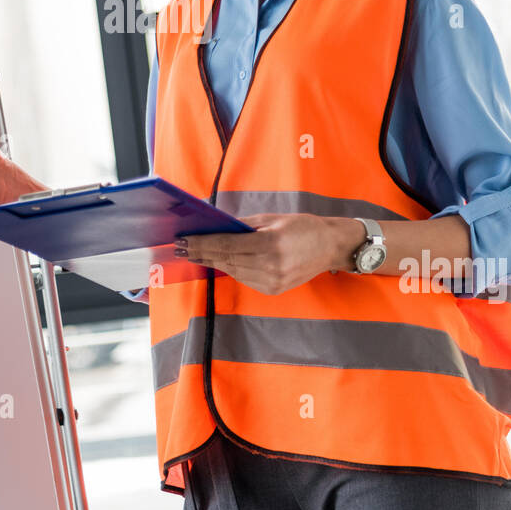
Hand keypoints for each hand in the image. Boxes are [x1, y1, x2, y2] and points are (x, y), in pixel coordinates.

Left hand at [180, 213, 340, 294]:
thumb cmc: (302, 227)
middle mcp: (271, 266)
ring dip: (212, 263)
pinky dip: (230, 269)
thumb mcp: (272, 219)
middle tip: (180, 248)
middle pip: (226, 260)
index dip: (202, 244)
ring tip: (193, 254)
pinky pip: (244, 278)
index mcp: (270, 244)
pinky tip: (217, 262)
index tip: (183, 240)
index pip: (227, 245)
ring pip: (233, 271)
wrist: (330, 247)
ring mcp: (272, 281)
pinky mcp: (273, 290)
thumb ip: (243, 225)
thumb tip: (215, 226)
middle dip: (201, 254)